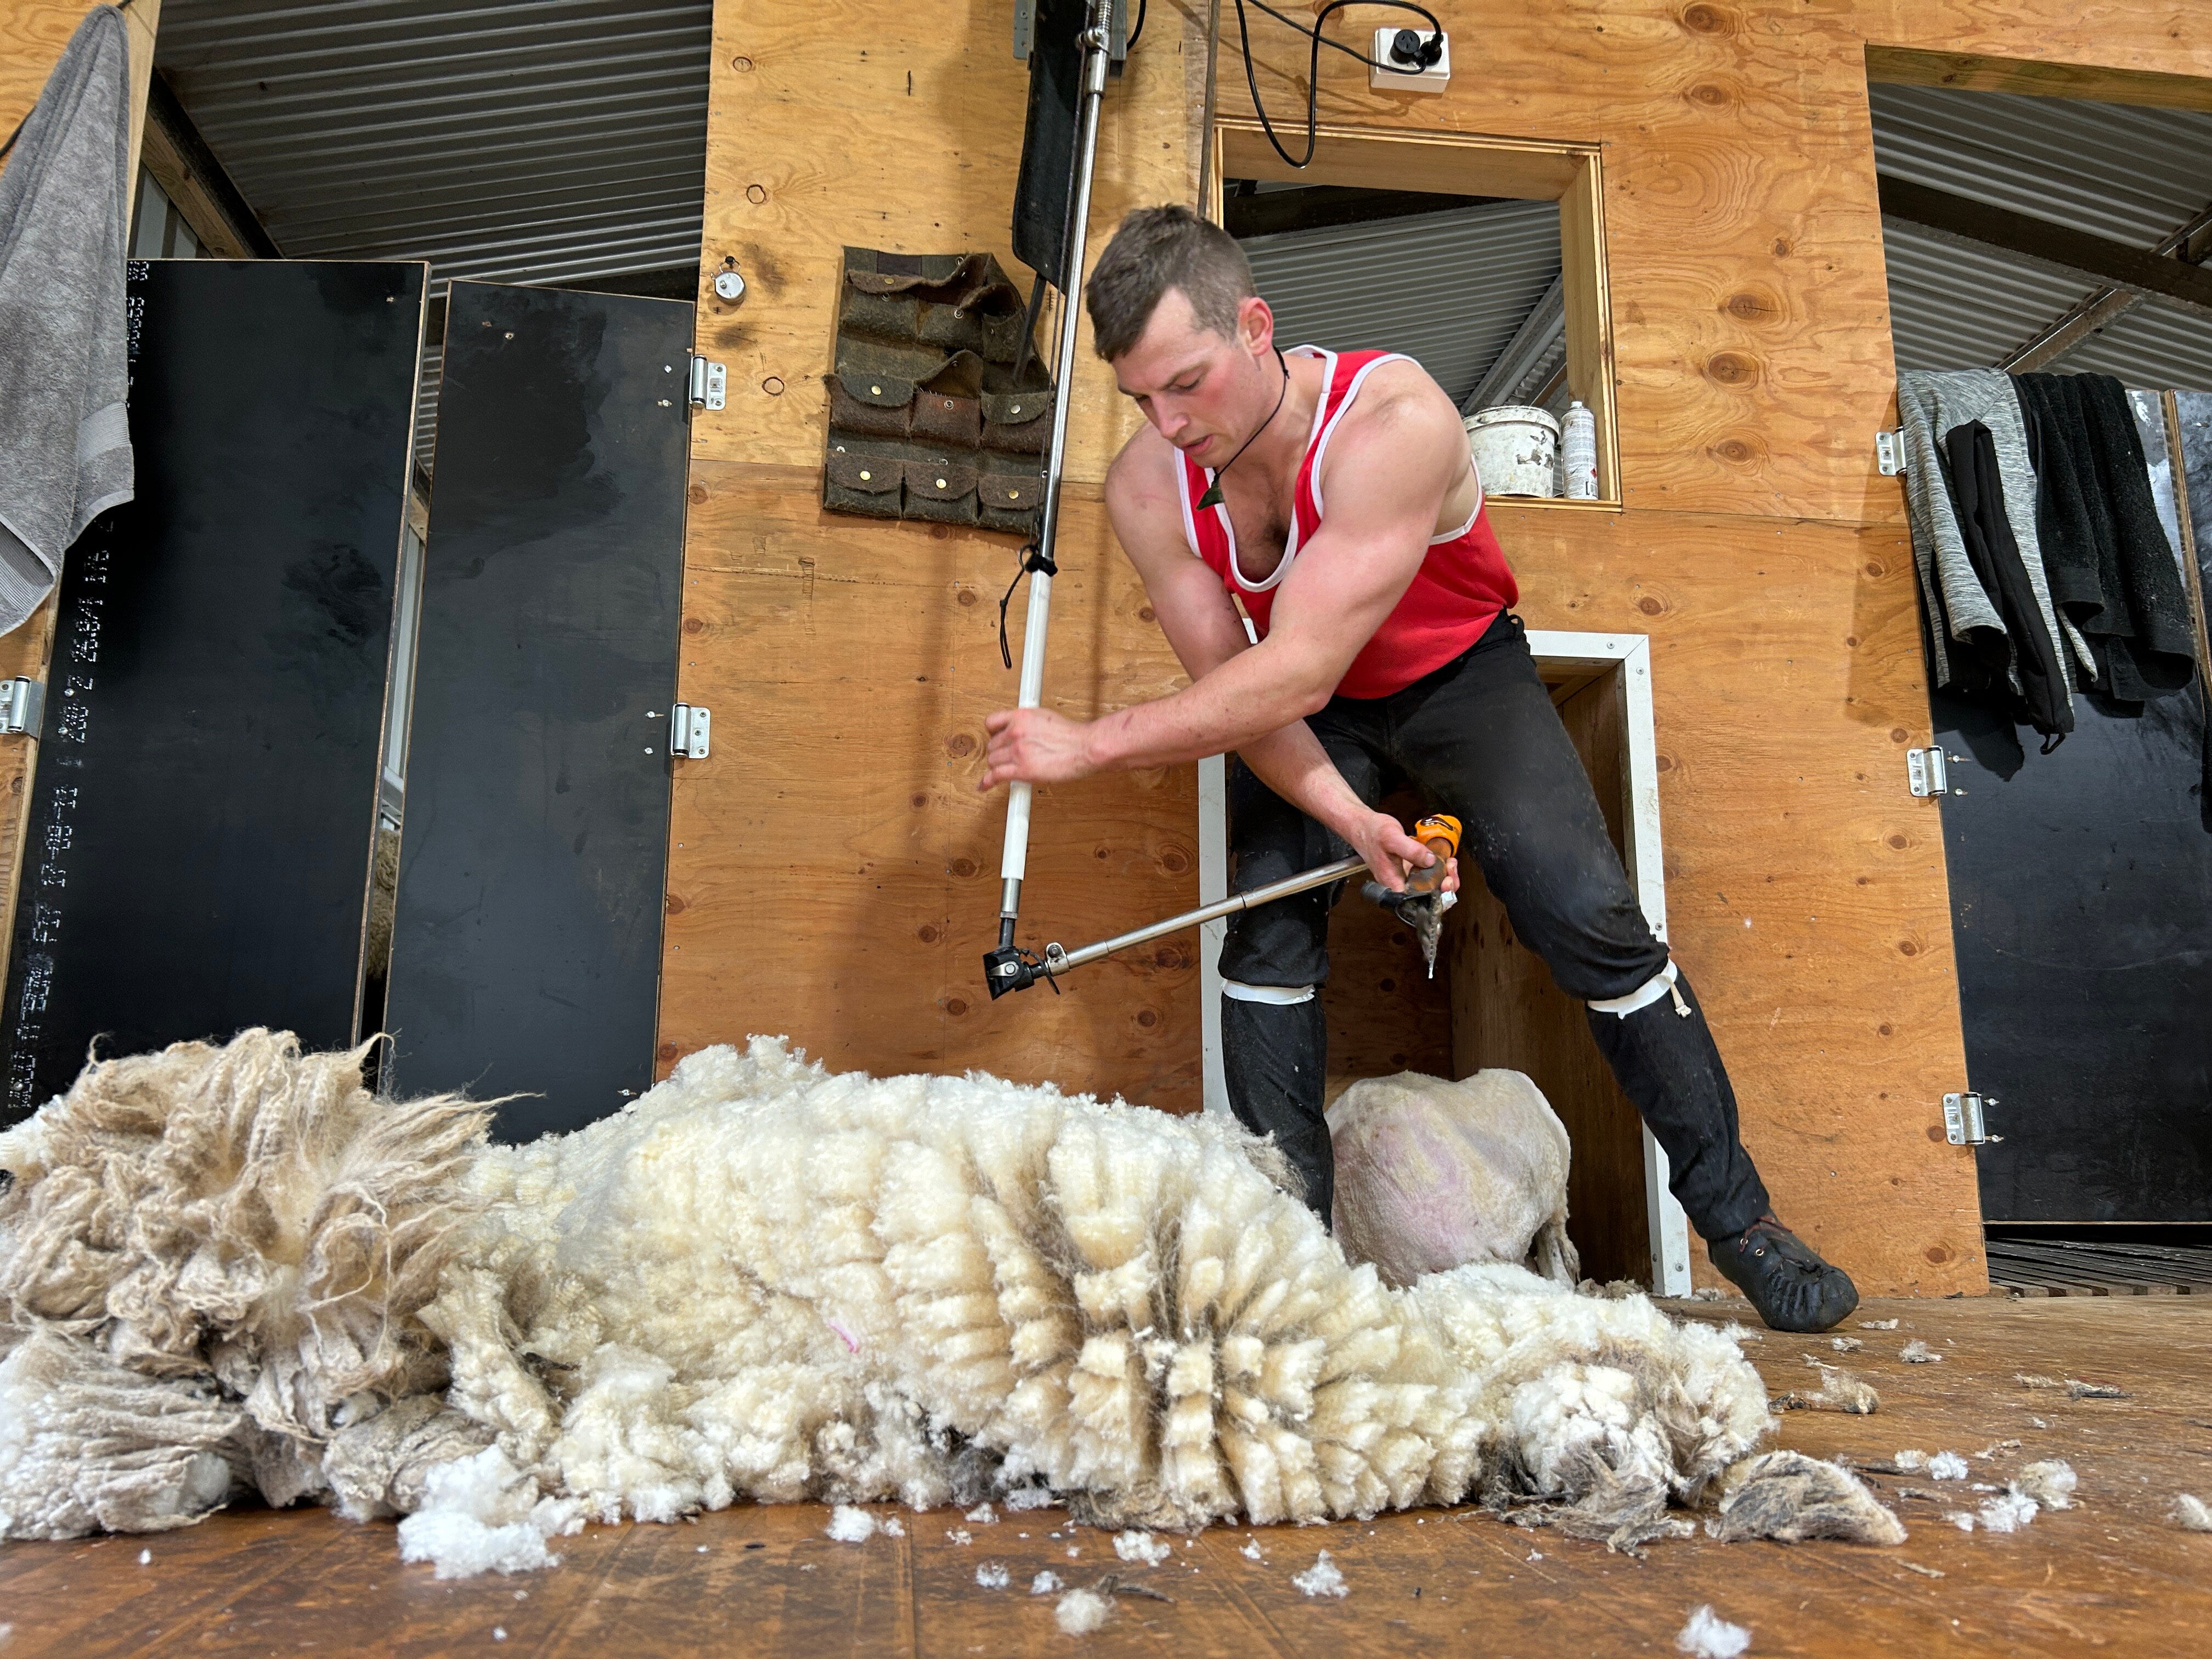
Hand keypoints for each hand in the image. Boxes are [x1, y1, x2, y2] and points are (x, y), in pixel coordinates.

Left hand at [979, 707, 1099, 790]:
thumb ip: (1029, 724)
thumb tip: (1023, 731)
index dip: (993, 733)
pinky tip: (984, 786)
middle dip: (999, 752)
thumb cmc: (1072, 736)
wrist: (1084, 747)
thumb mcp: (1045, 718)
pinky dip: (987, 782)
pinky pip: (996, 776)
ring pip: (993, 761)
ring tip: (1007, 769)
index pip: (992, 722)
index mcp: (1021, 716)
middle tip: (1007, 757)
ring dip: (998, 766)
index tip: (995, 738)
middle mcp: (1016, 731)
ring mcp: (1018, 751)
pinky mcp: (1022, 770)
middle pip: (992, 745)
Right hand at [1342, 809, 1459, 895]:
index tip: (1445, 882)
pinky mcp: (1410, 868)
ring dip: (1444, 877)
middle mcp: (1400, 884)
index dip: (1436, 897)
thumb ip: (1412, 851)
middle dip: (1445, 886)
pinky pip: (1428, 874)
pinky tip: (1444, 859)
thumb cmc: (1372, 833)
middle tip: (1450, 869)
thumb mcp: (1392, 838)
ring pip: (1430, 886)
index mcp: (1394, 884)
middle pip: (1428, 897)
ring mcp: (1406, 877)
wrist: (1363, 826)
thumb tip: (1430, 861)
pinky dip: (1439, 869)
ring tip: (1450, 863)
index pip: (1418, 901)